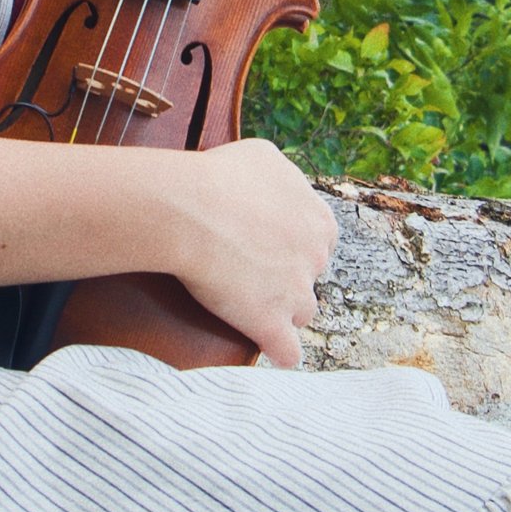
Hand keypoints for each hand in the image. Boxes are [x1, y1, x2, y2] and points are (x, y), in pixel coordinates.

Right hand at [167, 137, 338, 368]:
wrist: (191, 209)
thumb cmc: (220, 176)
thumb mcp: (264, 157)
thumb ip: (282, 177)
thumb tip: (278, 184)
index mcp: (318, 219)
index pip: (319, 241)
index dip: (293, 244)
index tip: (269, 245)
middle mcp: (315, 257)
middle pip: (310, 276)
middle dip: (288, 276)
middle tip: (254, 271)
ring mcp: (296, 293)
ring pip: (302, 312)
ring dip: (285, 312)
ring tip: (256, 310)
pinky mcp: (270, 322)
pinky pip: (287, 352)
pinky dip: (281, 353)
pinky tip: (274, 354)